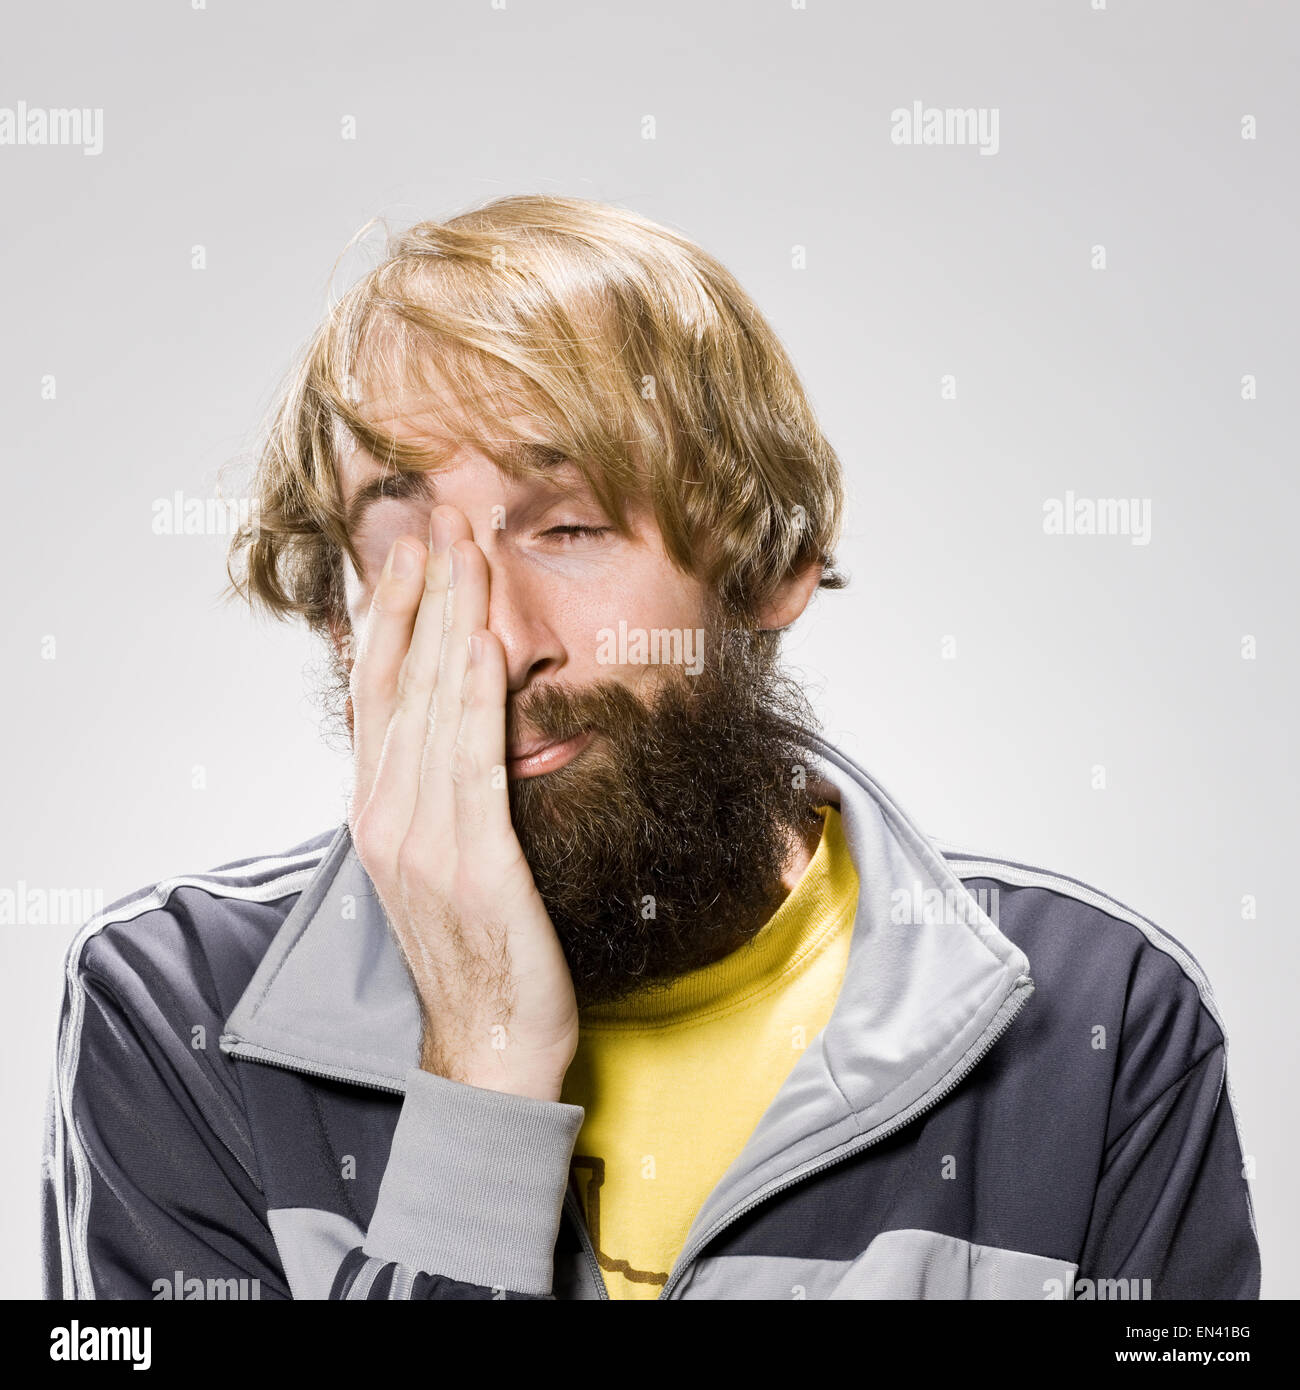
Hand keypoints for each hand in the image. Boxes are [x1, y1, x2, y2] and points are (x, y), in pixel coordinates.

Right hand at [347, 505, 578, 1102]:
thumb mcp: (441, 861)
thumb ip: (439, 791)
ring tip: (462, 552)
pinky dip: (475, 700)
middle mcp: (389, 814)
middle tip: (435, 518)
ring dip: (451, 622)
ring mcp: (424, 839)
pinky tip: (486, 646)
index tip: (409, 553)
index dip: (393, 616)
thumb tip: (456, 727)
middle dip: (420, 595)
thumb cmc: (476, 951)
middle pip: (401, 683)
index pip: (379, 693)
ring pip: (433, 707)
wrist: (489, 1044)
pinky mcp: (473, 863)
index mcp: (380, 811)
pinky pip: (473, 764)